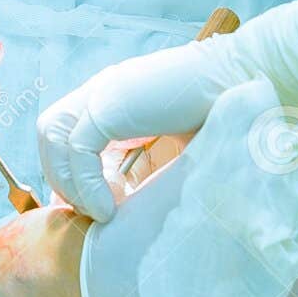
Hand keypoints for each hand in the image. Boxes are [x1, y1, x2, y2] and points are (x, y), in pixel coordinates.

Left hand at [37, 38, 247, 221]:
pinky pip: (79, 150)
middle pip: (52, 131)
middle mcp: (104, 90)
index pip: (69, 134)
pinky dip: (87, 185)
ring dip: (70, 181)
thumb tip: (133, 211)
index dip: (73, 174)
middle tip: (92, 213)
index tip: (95, 209)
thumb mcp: (177, 147)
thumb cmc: (223, 115)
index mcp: (117, 98)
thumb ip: (150, 167)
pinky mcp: (112, 105)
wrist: (245, 83)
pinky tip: (110, 209)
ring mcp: (105, 92)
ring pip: (54, 136)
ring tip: (101, 212)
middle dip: (62, 177)